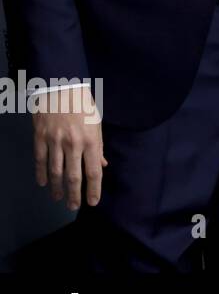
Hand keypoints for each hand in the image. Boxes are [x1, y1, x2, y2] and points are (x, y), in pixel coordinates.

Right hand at [32, 85, 105, 209]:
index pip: (93, 171)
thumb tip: (102, 165)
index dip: (93, 189)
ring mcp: (55, 141)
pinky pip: (40, 160)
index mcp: (91, 140)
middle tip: (74, 207)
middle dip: (75, 194)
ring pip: (55, 172)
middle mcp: (74, 144)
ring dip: (57, 188)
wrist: (61, 86)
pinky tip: (43, 183)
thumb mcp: (97, 123)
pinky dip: (41, 174)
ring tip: (59, 198)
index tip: (92, 202)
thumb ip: (99, 146)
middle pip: (73, 176)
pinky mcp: (40, 137)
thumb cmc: (83, 104)